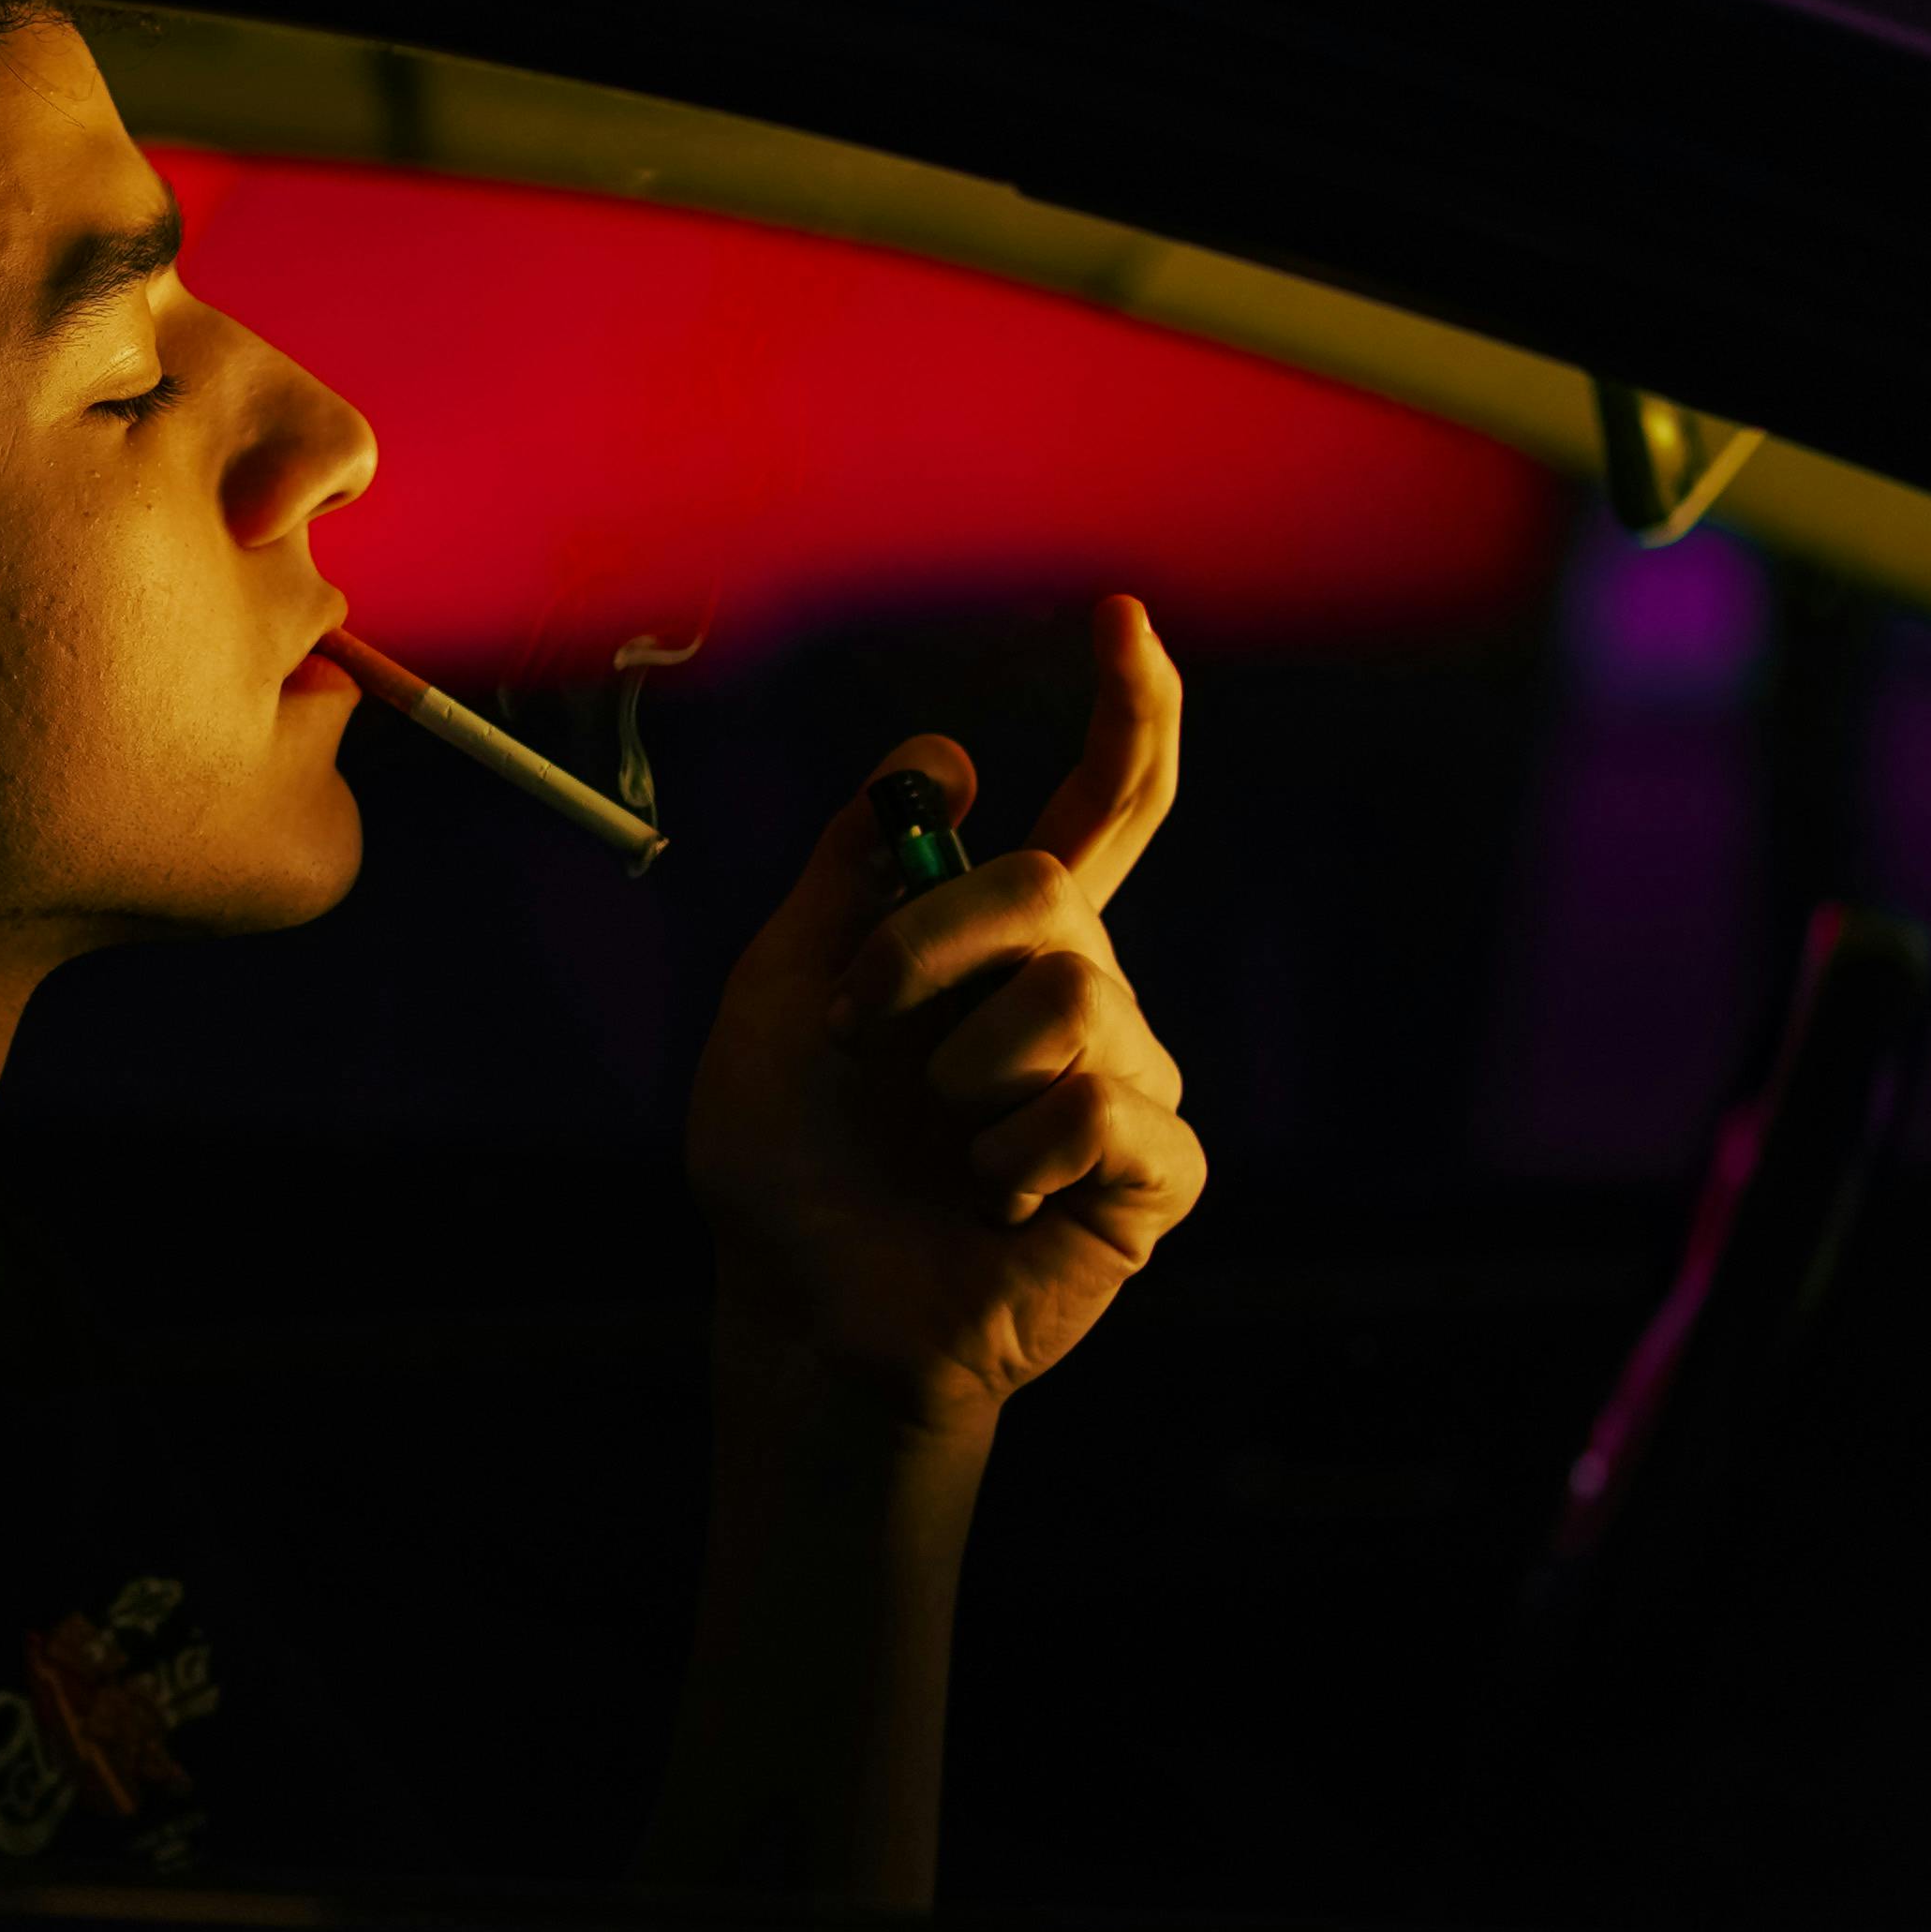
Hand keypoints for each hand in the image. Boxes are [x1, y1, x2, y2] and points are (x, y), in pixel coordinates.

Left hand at [684, 596, 1200, 1447]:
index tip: (1122, 620)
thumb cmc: (787, 1163)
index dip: (1131, 713)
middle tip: (860, 1023)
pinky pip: (1116, 1112)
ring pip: (1077, 997)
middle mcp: (1082, 996)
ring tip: (933, 1135)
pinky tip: (993, 1202)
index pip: (1104, 807)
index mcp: (1003, 944)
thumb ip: (854, 871)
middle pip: (1056, 886)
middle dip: (932, 941)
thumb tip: (944, 749)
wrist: (802, 1311)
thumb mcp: (780, 988)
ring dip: (963, 1066)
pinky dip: (1023, 1153)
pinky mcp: (1151, 1178)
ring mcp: (1126, 1085)